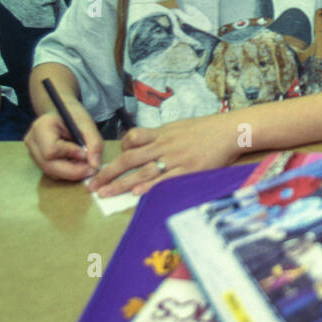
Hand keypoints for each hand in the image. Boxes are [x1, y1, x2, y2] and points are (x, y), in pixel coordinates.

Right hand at [25, 106, 102, 181]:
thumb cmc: (74, 116)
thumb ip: (94, 144)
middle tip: (91, 169)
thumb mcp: (88, 125)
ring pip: (51, 172)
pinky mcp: (38, 160)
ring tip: (85, 165)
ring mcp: (33, 152)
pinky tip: (77, 165)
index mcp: (41, 127)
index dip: (70, 154)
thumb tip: (94, 165)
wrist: (63, 113)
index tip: (86, 153)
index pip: (51, 149)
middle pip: (49, 165)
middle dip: (73, 171)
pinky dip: (67, 173)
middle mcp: (32, 141)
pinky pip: (52, 173)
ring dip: (71, 173)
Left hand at [88, 112, 240, 197]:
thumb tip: (147, 144)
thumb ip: (163, 136)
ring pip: (143, 172)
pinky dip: (150, 186)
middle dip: (108, 172)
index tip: (112, 160)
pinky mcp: (188, 170)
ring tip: (106, 194)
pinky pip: (166, 179)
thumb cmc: (206, 130)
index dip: (120, 149)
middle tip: (92, 185)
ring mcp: (176, 158)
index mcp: (162, 133)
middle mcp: (164, 145)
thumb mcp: (179, 127)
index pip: (133, 138)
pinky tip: (137, 194)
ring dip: (122, 184)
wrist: (229, 131)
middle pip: (130, 158)